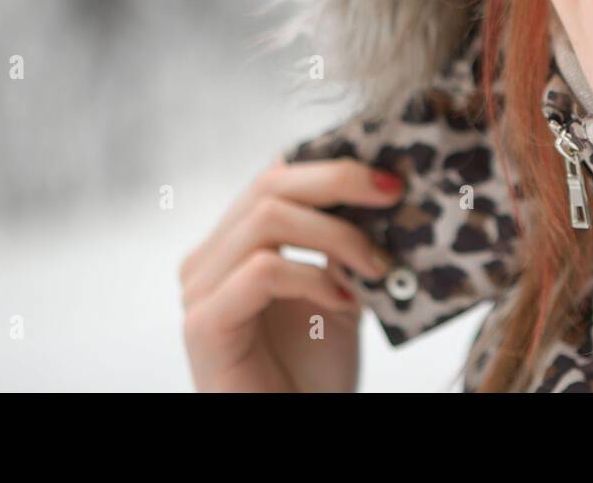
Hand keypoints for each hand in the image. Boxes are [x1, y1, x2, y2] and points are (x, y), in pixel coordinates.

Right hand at [180, 156, 402, 391]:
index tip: (390, 177)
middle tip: (393, 195)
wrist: (294, 427)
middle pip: (269, 184)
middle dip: (339, 181)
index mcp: (234, 243)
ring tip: (378, 266)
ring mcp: (199, 289)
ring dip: (336, 235)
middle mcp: (208, 258)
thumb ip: (345, 245)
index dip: (333, 165)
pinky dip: (313, 278)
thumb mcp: (340, 290)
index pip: (276, 175)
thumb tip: (382, 190)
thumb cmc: (313, 371)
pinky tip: (345, 303)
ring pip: (266, 220)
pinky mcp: (203, 324)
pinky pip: (261, 272)